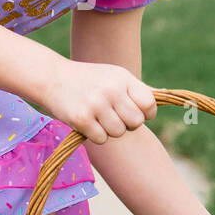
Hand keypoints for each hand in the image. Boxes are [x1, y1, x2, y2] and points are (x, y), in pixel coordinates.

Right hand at [42, 59, 156, 144]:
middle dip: (127, 124)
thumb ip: (135, 89)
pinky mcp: (81, 118)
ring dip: (110, 130)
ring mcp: (96, 104)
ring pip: (118, 132)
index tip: (134, 112)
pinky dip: (96, 135)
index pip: (149, 104)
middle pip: (135, 122)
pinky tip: (87, 122)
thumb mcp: (113, 75)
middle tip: (113, 117)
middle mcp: (111, 90)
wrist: (51, 77)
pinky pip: (102, 139)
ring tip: (98, 118)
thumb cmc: (87, 79)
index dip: (145, 113)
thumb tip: (164, 97)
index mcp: (123, 78)